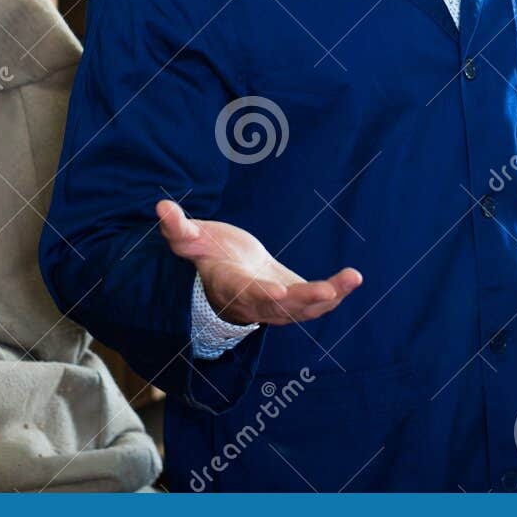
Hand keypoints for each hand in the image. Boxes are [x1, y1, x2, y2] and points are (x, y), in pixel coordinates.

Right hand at [155, 199, 362, 326]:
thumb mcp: (191, 239)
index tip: (279, 290)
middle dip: (304, 300)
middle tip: (326, 291)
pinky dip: (336, 292)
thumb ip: (179, 228)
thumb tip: (162, 206)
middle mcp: (254, 302)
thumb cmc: (207, 254)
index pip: (244, 293)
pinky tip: (354, 278)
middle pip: (279, 308)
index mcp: (230, 286)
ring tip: (351, 279)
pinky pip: (317, 303)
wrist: (226, 273)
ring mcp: (277, 305)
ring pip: (303, 309)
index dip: (261, 293)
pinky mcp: (295, 299)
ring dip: (329, 297)